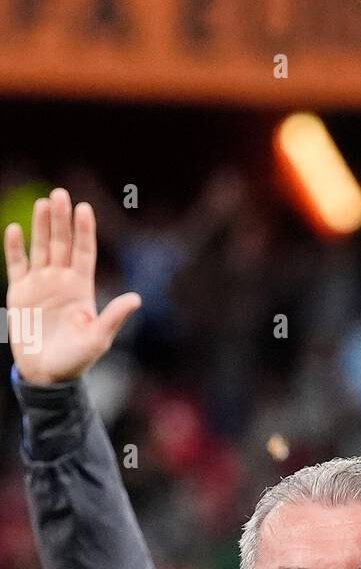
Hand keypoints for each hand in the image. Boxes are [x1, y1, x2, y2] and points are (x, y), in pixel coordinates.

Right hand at [3, 187, 140, 384]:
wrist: (46, 374)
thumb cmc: (76, 359)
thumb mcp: (98, 338)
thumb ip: (114, 317)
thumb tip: (137, 299)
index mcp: (82, 287)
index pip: (84, 252)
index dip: (84, 230)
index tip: (84, 209)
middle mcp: (61, 280)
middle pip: (62, 243)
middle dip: (61, 219)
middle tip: (60, 193)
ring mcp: (40, 284)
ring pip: (41, 248)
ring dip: (41, 226)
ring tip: (43, 203)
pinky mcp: (20, 292)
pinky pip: (16, 265)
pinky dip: (14, 248)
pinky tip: (14, 229)